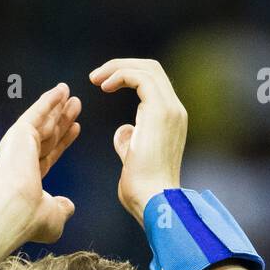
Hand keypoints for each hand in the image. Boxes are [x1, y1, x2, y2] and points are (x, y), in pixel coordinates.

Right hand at [0, 82, 79, 243]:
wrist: (15, 211)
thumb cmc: (31, 220)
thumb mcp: (54, 217)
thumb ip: (61, 209)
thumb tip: (68, 206)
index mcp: (27, 179)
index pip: (49, 154)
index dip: (63, 141)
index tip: (76, 129)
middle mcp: (20, 160)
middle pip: (47, 135)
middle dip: (61, 120)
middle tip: (74, 105)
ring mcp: (19, 145)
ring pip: (42, 121)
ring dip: (56, 106)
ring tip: (69, 93)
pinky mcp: (19, 133)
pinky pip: (37, 112)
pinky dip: (49, 101)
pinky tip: (60, 90)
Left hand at [89, 58, 187, 223]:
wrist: (153, 203)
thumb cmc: (142, 192)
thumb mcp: (132, 160)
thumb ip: (129, 142)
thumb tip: (123, 131)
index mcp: (169, 120)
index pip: (152, 84)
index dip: (127, 77)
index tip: (102, 85)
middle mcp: (174, 110)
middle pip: (152, 69)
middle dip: (121, 66)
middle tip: (94, 77)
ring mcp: (170, 109)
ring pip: (147, 68)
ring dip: (118, 68)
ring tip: (95, 79)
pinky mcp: (160, 111)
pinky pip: (140, 78)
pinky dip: (121, 75)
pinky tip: (104, 86)